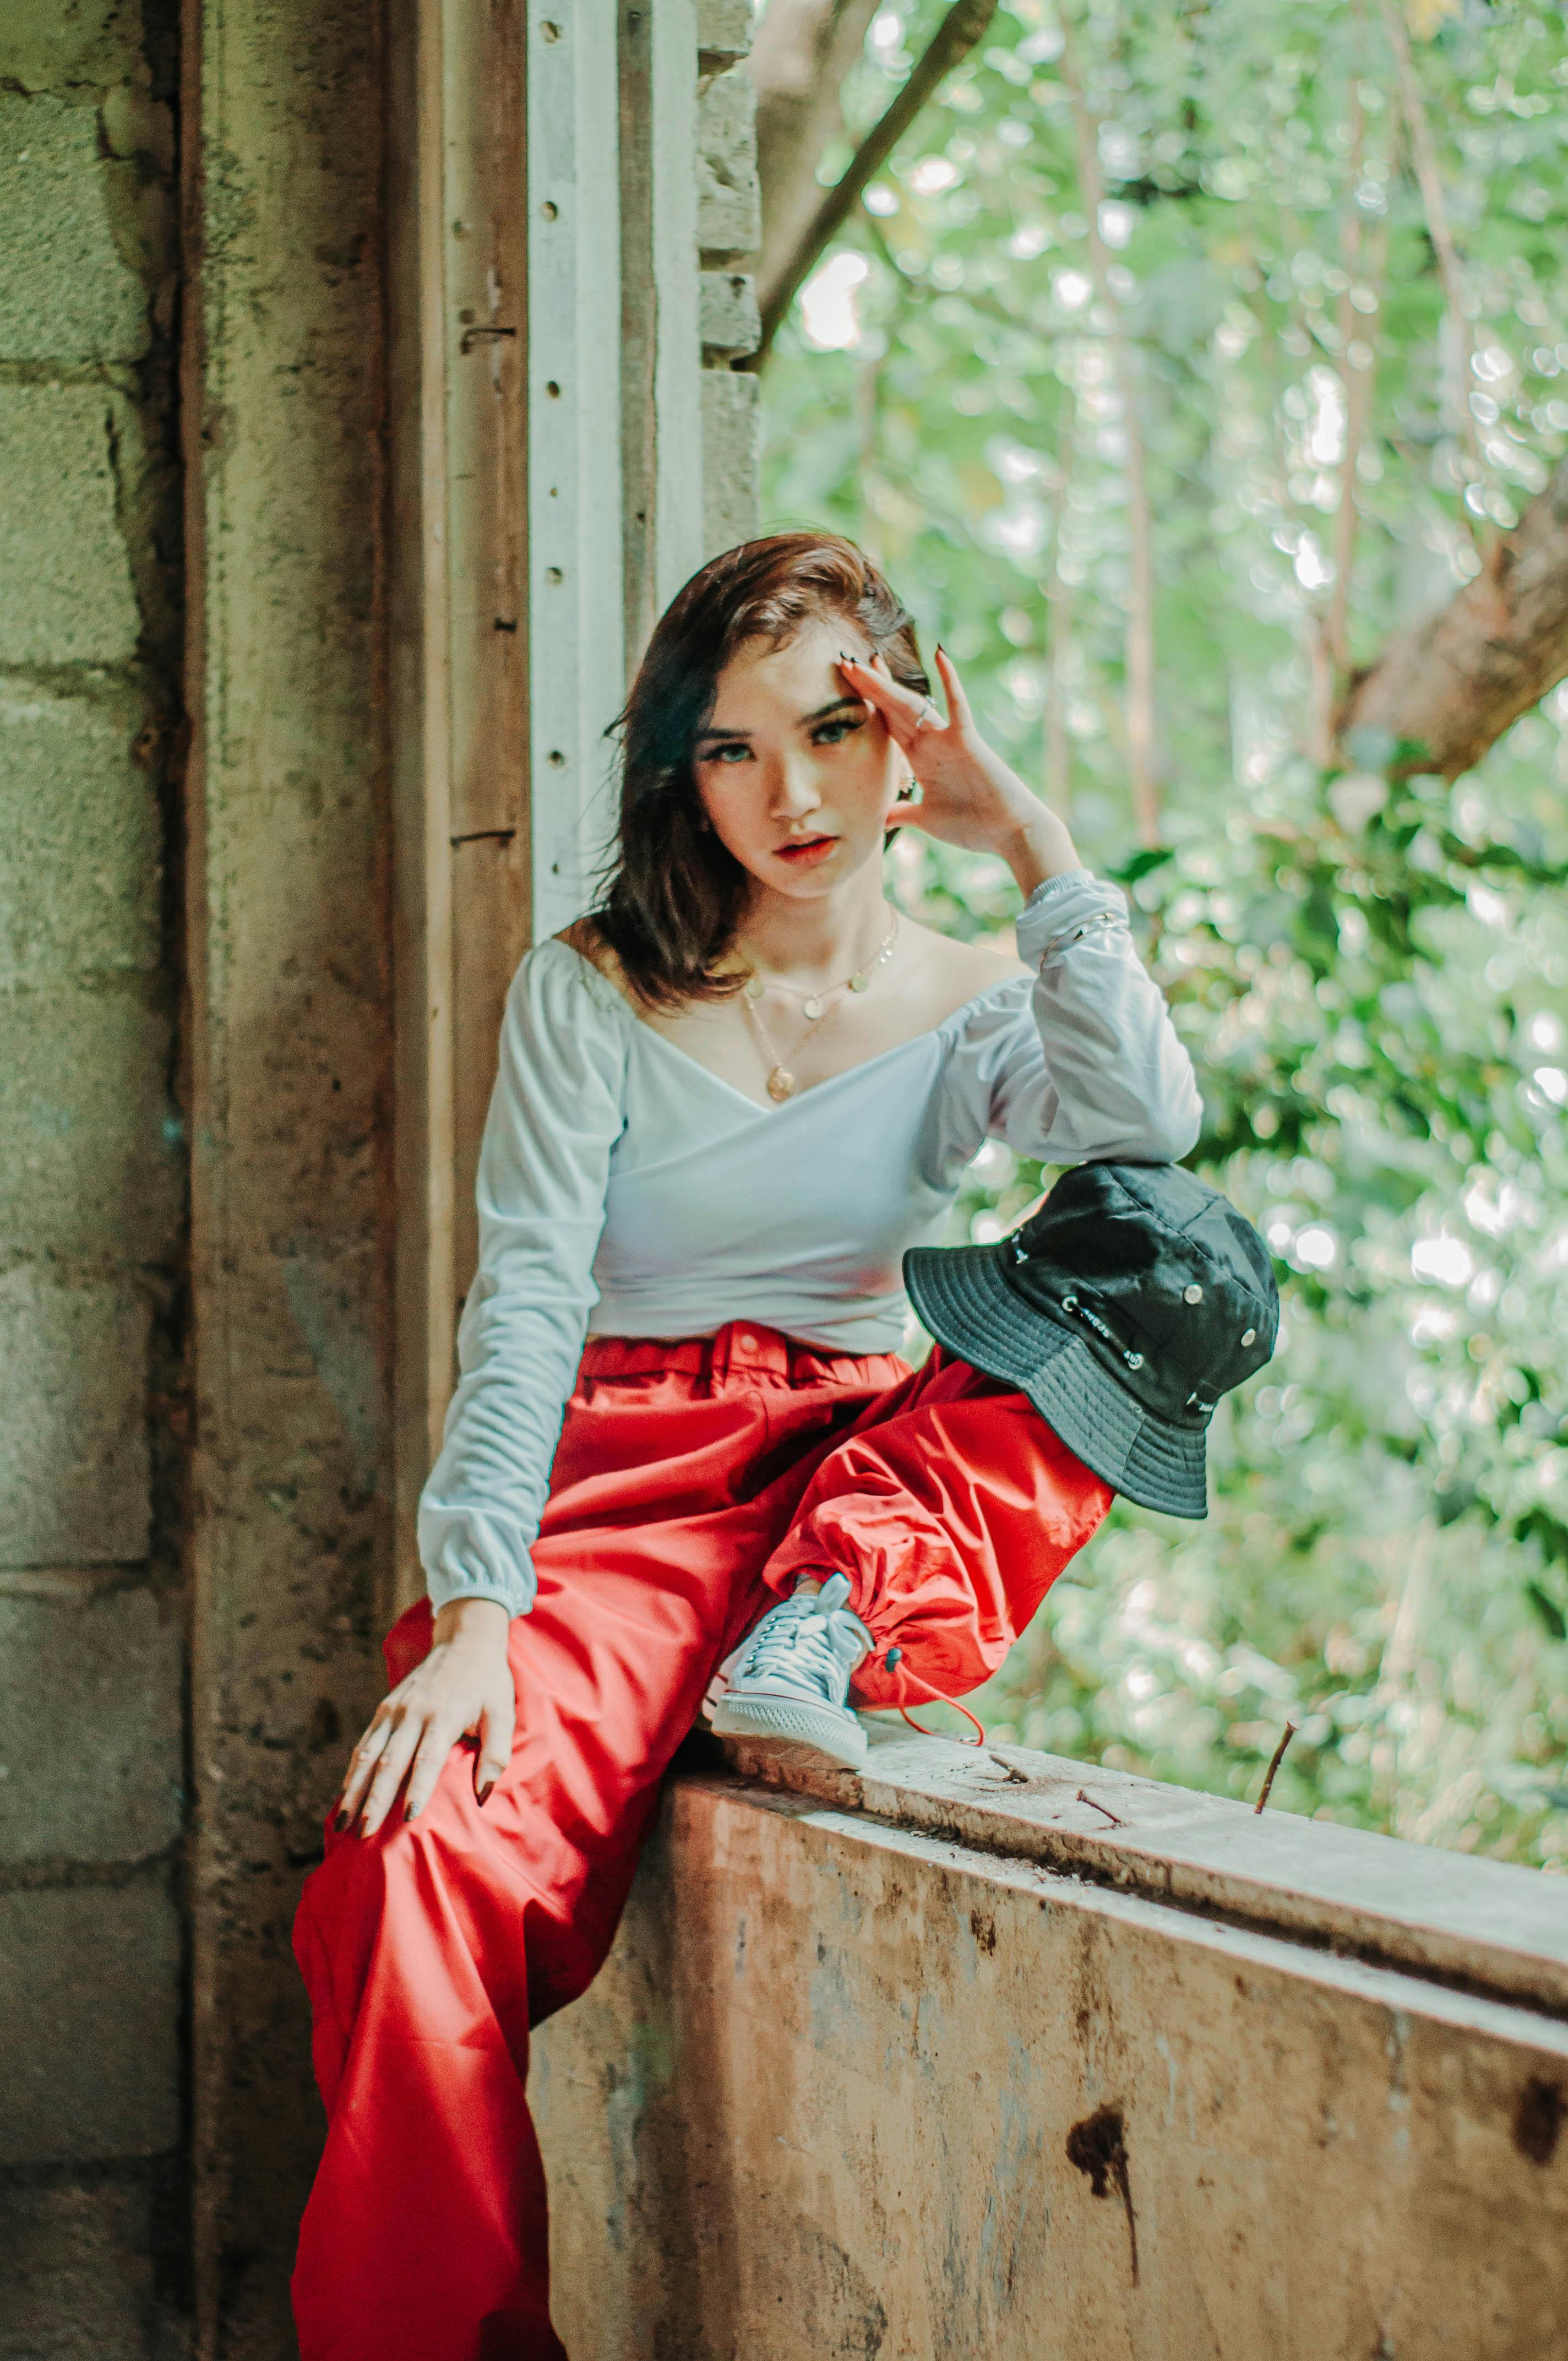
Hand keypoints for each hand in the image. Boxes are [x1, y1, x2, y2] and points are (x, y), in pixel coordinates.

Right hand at [335, 1597, 514, 1836]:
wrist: (465, 1640)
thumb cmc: (487, 1683)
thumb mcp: (502, 1713)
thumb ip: (496, 1753)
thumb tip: (483, 1795)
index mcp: (443, 1715)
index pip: (428, 1758)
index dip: (418, 1788)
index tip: (408, 1818)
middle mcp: (413, 1713)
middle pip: (390, 1762)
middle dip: (374, 1799)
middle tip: (361, 1832)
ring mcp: (394, 1710)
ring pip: (368, 1755)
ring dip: (354, 1790)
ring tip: (342, 1822)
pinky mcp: (384, 1709)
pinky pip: (364, 1744)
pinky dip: (352, 1771)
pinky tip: (345, 1795)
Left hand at [839, 645, 1079, 895]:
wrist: (1009, 833)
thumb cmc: (974, 827)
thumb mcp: (927, 820)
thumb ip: (904, 813)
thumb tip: (882, 818)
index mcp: (921, 760)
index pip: (888, 725)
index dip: (868, 705)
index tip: (849, 683)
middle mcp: (931, 744)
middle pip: (893, 709)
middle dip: (869, 688)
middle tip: (845, 662)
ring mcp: (948, 740)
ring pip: (913, 705)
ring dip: (888, 686)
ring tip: (866, 662)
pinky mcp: (968, 741)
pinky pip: (958, 707)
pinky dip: (950, 682)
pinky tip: (940, 655)